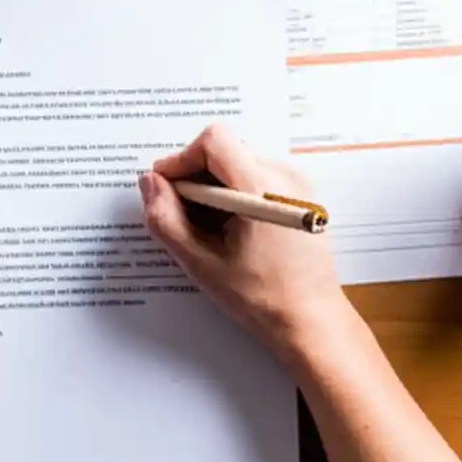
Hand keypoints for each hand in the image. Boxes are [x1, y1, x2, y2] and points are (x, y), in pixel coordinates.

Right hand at [139, 126, 347, 361]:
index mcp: (263, 188)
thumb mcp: (202, 263)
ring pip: (239, 162)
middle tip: (182, 214)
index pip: (214, 141)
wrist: (311, 320)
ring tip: (207, 228)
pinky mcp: (300, 196)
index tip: (166, 186)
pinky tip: (229, 229)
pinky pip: (258, 177)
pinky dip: (234, 193)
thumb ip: (167, 219)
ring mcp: (297, 184)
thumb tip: (150, 184)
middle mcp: (286, 176)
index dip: (181, 159)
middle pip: (226, 150)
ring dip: (214, 186)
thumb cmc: (262, 298)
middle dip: (196, 175)